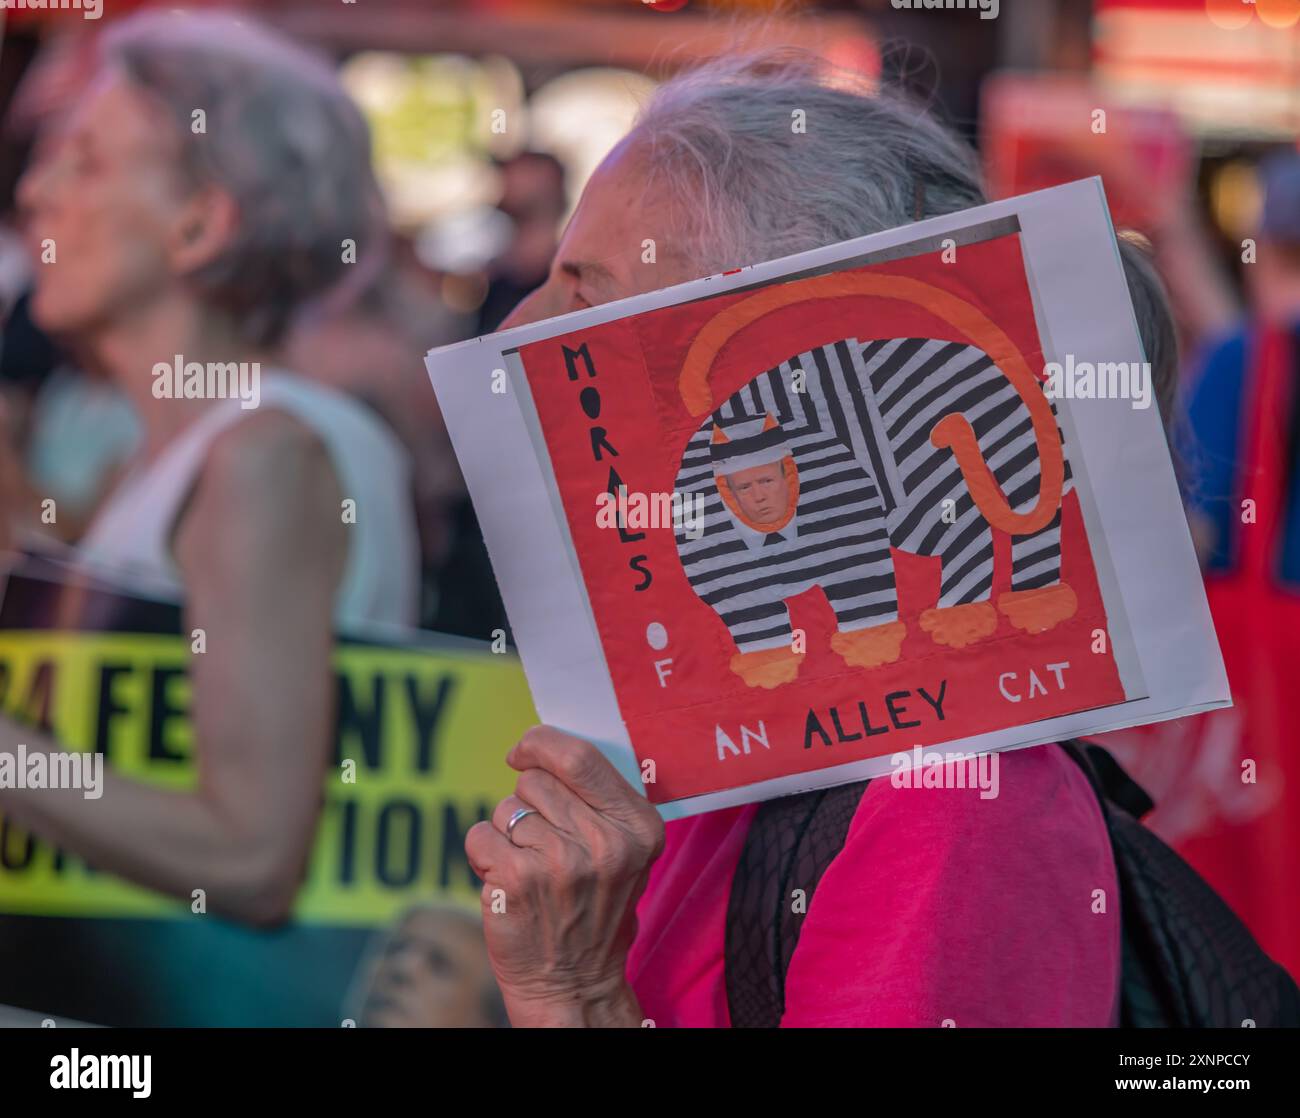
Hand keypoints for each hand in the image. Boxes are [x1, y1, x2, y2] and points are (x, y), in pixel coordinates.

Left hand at [466, 726, 664, 1026]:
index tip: (523, 751)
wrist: (574, 985)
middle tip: (542, 845)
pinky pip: (479, 836)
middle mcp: (605, 843)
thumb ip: (598, 801)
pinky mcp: (518, 881)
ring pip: (505, 808)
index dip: (541, 744)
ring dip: (507, 834)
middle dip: (527, 803)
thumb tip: (546, 746)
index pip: (580, 757)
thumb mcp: (625, 853)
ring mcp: (561, 862)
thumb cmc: (593, 909)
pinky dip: (483, 856)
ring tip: (530, 870)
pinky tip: (506, 882)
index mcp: (638, 827)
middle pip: (535, 780)